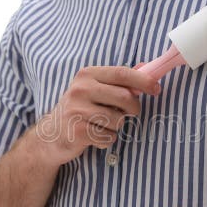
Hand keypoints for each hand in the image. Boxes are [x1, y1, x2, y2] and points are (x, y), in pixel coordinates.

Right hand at [34, 66, 159, 164]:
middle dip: (134, 108)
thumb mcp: (94, 89)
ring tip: (101, 125)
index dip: (143, 81)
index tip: (157, 89)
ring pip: (118, 120)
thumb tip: (145, 67)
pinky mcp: (78, 130)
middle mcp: (80, 89)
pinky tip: (93, 136)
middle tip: (129, 113)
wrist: (50, 135)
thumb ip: (119, 80)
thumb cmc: (79, 110)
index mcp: (87, 75)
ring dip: (116, 127)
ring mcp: (78, 110)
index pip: (122, 73)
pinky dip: (106, 140)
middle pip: (124, 97)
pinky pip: (109, 136)